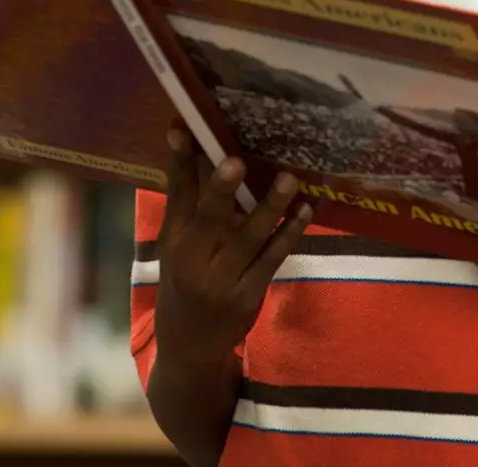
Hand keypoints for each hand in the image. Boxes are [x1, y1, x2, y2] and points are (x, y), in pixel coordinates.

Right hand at [153, 124, 311, 372]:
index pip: (175, 196)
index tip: (181, 131)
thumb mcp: (176, 245)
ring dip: (270, 207)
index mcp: (172, 241)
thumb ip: (187, 201)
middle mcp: (193, 261)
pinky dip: (290, 234)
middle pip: (208, 219)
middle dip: (221, 190)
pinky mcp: (249, 295)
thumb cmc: (184, 281)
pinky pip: (272, 259)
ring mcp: (222, 281)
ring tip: (289, 179)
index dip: (178, 163)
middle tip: (236, 161)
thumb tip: (196, 148)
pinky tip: (305, 210)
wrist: (189, 346)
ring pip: (249, 239)